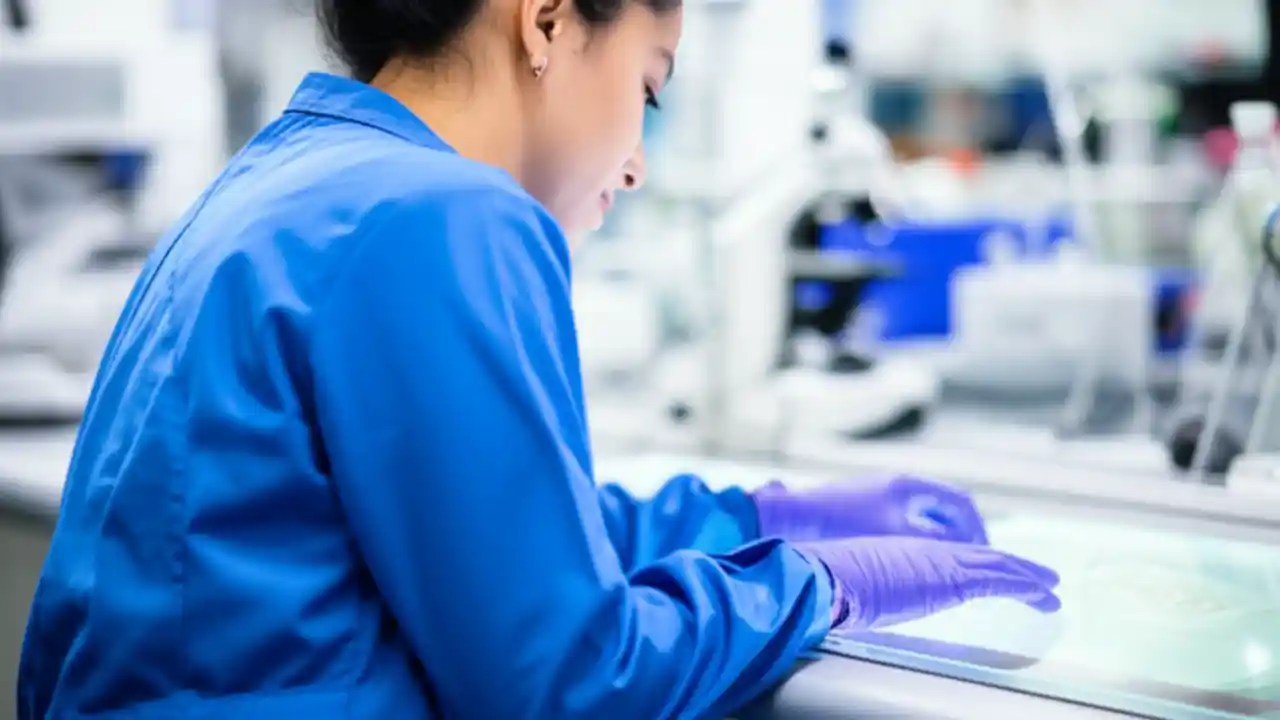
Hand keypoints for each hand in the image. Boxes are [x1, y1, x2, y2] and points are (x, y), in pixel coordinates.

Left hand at [754, 475, 988, 544]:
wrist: (785, 516)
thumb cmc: (837, 523)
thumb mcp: (894, 537)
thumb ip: (932, 543)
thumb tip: (964, 551)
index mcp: (909, 487)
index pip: (960, 504)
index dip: (978, 530)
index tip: (986, 554)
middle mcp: (894, 487)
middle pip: (942, 509)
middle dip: (960, 534)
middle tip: (968, 561)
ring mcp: (874, 497)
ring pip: (919, 517)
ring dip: (935, 538)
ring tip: (940, 566)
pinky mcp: (856, 511)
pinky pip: (898, 523)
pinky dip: (912, 540)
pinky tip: (904, 564)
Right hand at [797, 536, 1060, 631]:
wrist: (827, 574)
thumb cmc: (824, 582)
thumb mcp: (849, 585)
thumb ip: (861, 588)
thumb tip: (847, 603)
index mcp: (901, 552)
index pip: (947, 556)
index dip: (973, 563)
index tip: (989, 573)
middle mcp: (926, 549)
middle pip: (979, 555)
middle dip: (1010, 566)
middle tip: (1036, 578)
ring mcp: (941, 560)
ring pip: (997, 564)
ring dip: (1027, 577)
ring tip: (1050, 589)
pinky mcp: (954, 577)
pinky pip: (1001, 580)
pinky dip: (1027, 587)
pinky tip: (1045, 596)